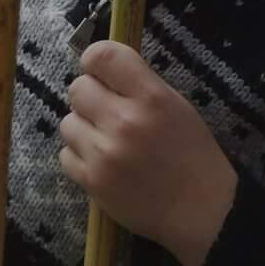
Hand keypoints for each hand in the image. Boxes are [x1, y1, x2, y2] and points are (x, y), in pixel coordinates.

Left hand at [59, 40, 238, 265]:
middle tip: (106, 110)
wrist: (199, 209)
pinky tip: (101, 161)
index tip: (100, 71)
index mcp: (152, 97)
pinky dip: (79, 156)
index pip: (103, 56)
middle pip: (78, 88)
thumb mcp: (177, 106)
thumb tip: (104, 72)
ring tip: (105, 139)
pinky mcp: (92, 182)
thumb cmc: (192, 155)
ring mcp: (104, 153)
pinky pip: (65, 155)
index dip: (95, 59)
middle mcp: (124, 121)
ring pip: (67, 122)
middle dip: (90, 96)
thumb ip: (140, 86)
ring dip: (83, 127)